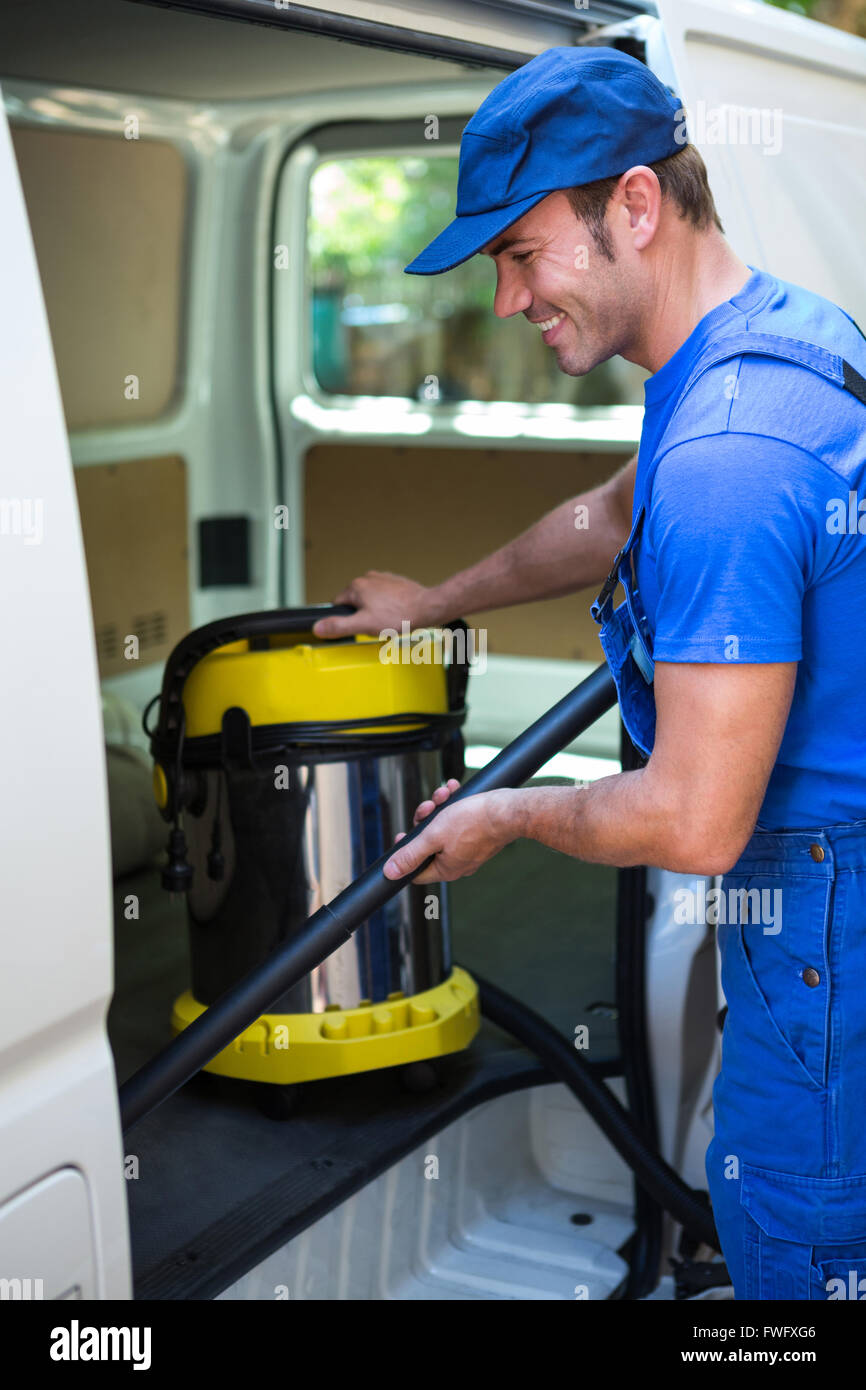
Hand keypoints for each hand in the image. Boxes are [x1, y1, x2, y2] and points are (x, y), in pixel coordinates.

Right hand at [311, 570, 436, 638]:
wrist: (426, 607)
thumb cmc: (399, 616)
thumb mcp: (364, 625)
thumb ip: (339, 626)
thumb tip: (318, 627)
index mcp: (356, 586)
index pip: (337, 604)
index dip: (344, 619)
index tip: (355, 627)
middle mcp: (368, 578)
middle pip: (354, 601)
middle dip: (361, 615)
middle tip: (375, 626)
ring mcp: (382, 578)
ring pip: (369, 599)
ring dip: (374, 611)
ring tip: (387, 621)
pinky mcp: (395, 582)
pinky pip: (384, 596)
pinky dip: (387, 606)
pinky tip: (395, 615)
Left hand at [382, 779, 518, 884]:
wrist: (510, 810)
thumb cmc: (475, 822)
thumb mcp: (433, 835)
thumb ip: (411, 854)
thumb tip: (390, 872)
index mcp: (446, 869)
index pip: (417, 870)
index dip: (406, 852)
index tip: (405, 834)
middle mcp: (459, 863)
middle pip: (430, 844)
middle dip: (425, 820)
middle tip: (428, 806)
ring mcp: (471, 849)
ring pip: (444, 828)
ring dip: (440, 808)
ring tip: (444, 793)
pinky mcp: (481, 835)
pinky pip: (461, 822)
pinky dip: (455, 806)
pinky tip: (454, 790)